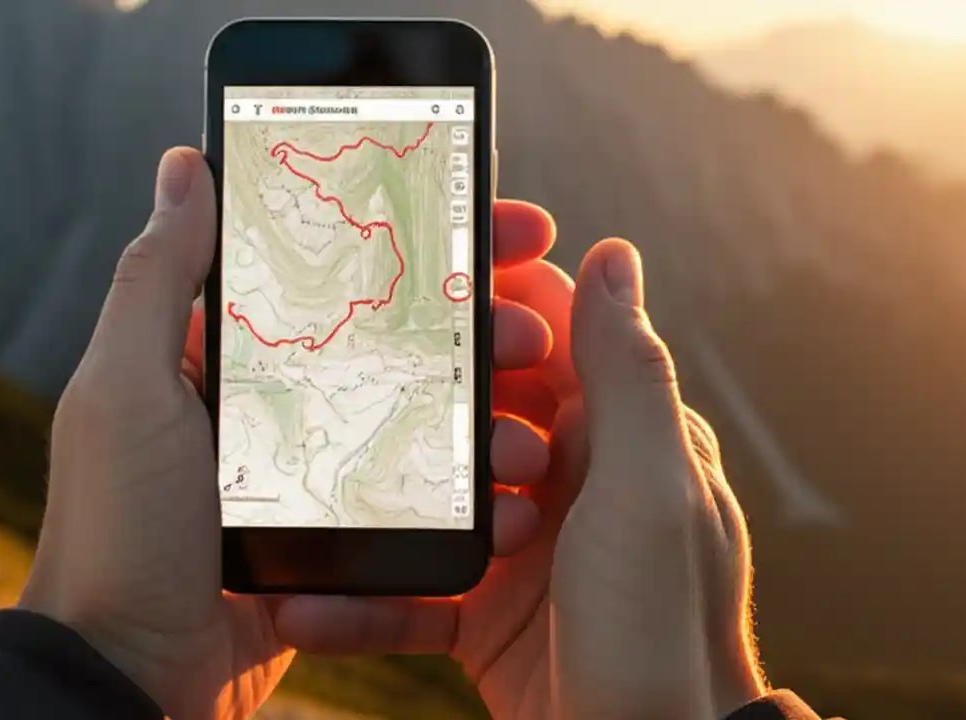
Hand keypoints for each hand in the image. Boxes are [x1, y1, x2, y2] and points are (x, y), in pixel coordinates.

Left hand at [17, 148, 563, 717]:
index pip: (341, 271)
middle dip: (475, 333)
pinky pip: (410, 504)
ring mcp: (308, 471)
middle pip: (396, 343)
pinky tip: (507, 505)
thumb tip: (186, 165)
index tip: (502, 229)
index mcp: (228, 355)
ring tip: (530, 442)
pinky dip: (462, 501)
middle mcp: (274, 403)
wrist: (129, 677)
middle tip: (534, 336)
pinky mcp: (331, 538)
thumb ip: (158, 279)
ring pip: (417, 423)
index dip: (423, 242)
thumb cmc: (117, 529)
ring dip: (485, 424)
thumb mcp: (125, 390)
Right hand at [276, 240, 766, 718]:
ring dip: (373, 501)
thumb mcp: (647, 489)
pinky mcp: (484, 615)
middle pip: (477, 415)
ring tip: (304, 493)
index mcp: (619, 440)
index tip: (421, 272)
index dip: (494, 301)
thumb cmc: (662, 624)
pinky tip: (305, 607)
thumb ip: (627, 376)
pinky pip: (411, 593)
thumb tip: (613, 256)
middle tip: (336, 376)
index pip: (553, 342)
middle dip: (413, 398)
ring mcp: (521, 552)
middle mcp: (569, 486)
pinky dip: (362, 601)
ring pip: (431, 501)